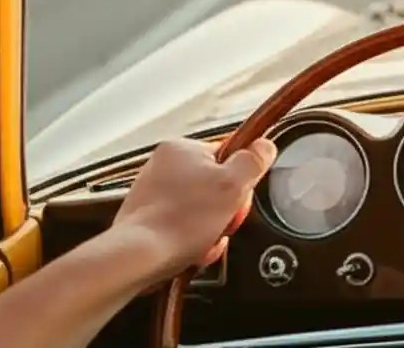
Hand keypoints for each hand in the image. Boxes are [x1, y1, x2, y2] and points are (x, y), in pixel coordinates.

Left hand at [112, 137, 276, 283]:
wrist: (139, 257)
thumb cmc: (182, 220)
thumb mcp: (232, 186)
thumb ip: (253, 161)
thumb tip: (264, 146)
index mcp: (181, 148)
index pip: (228, 156)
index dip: (240, 181)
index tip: (238, 199)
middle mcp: (162, 165)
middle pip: (215, 185)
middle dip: (224, 210)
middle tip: (223, 224)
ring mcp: (152, 193)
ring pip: (200, 209)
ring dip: (211, 229)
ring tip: (205, 242)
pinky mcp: (145, 219)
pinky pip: (182, 226)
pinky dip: (192, 240)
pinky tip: (192, 251)